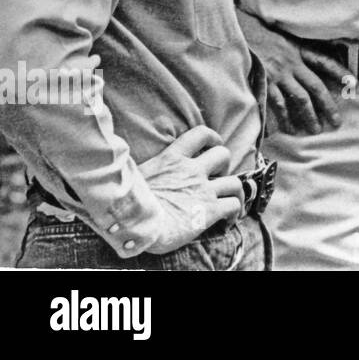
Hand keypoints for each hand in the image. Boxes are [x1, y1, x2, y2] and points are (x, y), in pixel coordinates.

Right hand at [134, 126, 243, 254]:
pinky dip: (235, 212)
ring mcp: (203, 190)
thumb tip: (120, 161)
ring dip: (234, 190)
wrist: (133, 226)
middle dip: (224, 165)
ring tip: (228, 199)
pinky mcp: (209, 211)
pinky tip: (227, 221)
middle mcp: (192, 171)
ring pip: (234, 181)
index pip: (200, 134)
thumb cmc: (125, 204)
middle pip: (223, 155)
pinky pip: (234, 205)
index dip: (212, 138)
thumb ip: (139, 167)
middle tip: (216, 177)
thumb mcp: (130, 176)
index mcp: (172, 159)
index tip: (214, 145)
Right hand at [237, 8, 351, 134]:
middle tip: (336, 122)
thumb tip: (308, 60)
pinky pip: (276, 103)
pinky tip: (287, 128)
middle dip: (327, 104)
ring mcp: (278, 73)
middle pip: (315, 85)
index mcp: (297, 50)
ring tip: (315, 130)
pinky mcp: (263, 82)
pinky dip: (282, 117)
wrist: (235, 31)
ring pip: (299, 98)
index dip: (339, 71)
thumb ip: (295, 49)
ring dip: (308, 115)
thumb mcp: (281, 37)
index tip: (353, 81)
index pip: (323, 60)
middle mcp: (291, 62)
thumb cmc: (256, 34)